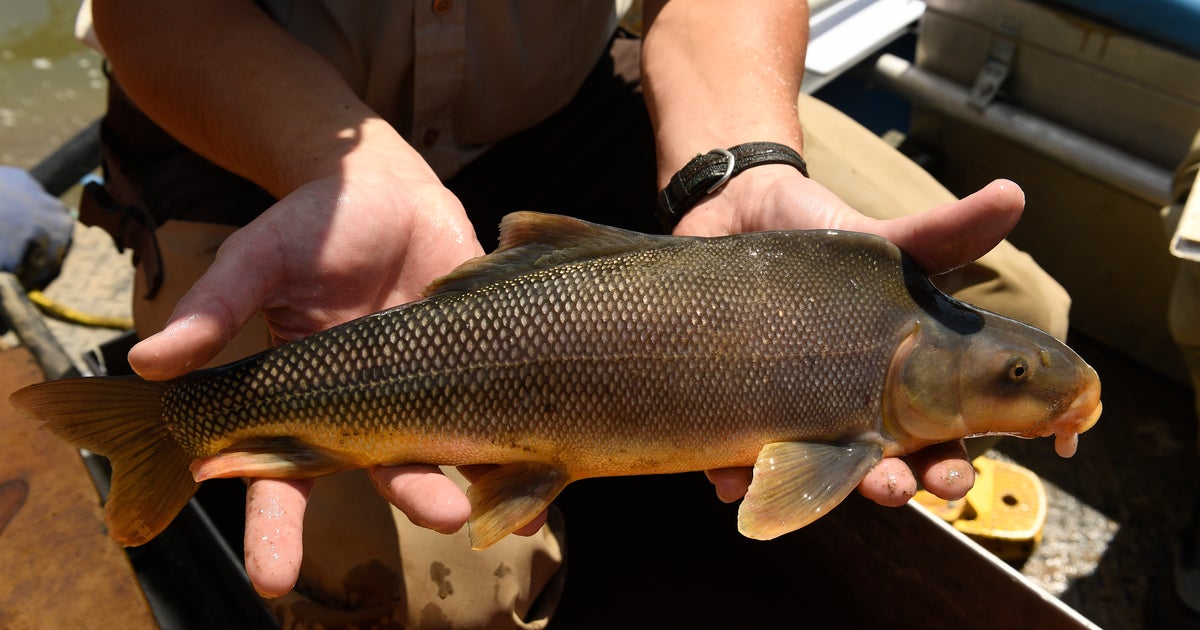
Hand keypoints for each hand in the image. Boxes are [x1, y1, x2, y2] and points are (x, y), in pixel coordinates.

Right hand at [127, 167, 485, 596]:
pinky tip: (544, 476)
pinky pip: (502, 411)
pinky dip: (522, 447)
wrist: (382, 187)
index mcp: (304, 399)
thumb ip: (216, 306)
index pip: (282, 477)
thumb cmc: (310, 225)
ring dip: (479, 473)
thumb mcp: (258, 257)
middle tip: (440, 517)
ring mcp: (430, 387)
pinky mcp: (482, 361)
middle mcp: (369, 406)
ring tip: (505, 491)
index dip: (276, 530)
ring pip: (451, 447)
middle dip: (414, 499)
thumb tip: (149, 362)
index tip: (271, 578)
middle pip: (384, 471)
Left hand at [678, 166, 1025, 507]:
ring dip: (808, 488)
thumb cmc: (825, 243)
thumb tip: (1012, 194)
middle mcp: (848, 411)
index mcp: (900, 387)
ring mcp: (791, 415)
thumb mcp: (886, 241)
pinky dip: (730, 474)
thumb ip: (945, 235)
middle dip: (890, 484)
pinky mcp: (734, 410)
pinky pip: (730, 457)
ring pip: (806, 472)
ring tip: (802, 482)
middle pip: (878, 467)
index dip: (949, 463)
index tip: (954, 475)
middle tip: (894, 486)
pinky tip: (728, 479)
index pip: (937, 439)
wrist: (737, 214)